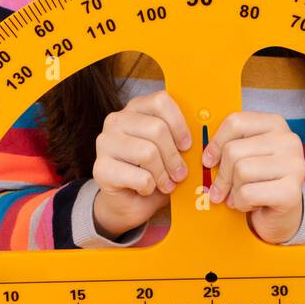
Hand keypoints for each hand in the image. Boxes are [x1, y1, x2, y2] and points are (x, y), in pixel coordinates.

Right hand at [92, 90, 191, 238]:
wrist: (126, 202)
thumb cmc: (151, 172)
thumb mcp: (168, 151)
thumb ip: (180, 141)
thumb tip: (204, 140)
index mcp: (135, 109)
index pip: (160, 101)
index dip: (179, 124)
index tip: (187, 145)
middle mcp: (116, 120)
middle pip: (157, 129)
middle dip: (174, 156)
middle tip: (180, 173)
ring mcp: (104, 143)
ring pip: (148, 152)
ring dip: (163, 174)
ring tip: (166, 183)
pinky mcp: (100, 168)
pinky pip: (139, 176)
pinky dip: (150, 187)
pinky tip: (146, 189)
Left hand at [202, 111, 304, 243]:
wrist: (282, 214)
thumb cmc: (260, 181)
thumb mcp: (246, 155)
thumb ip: (230, 146)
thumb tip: (206, 156)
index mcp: (275, 124)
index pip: (235, 122)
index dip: (216, 143)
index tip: (209, 161)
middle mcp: (288, 140)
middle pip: (233, 150)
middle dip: (222, 175)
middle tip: (221, 189)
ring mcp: (293, 165)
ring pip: (240, 171)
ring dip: (234, 190)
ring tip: (242, 195)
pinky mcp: (291, 191)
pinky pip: (247, 193)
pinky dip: (242, 203)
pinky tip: (251, 204)